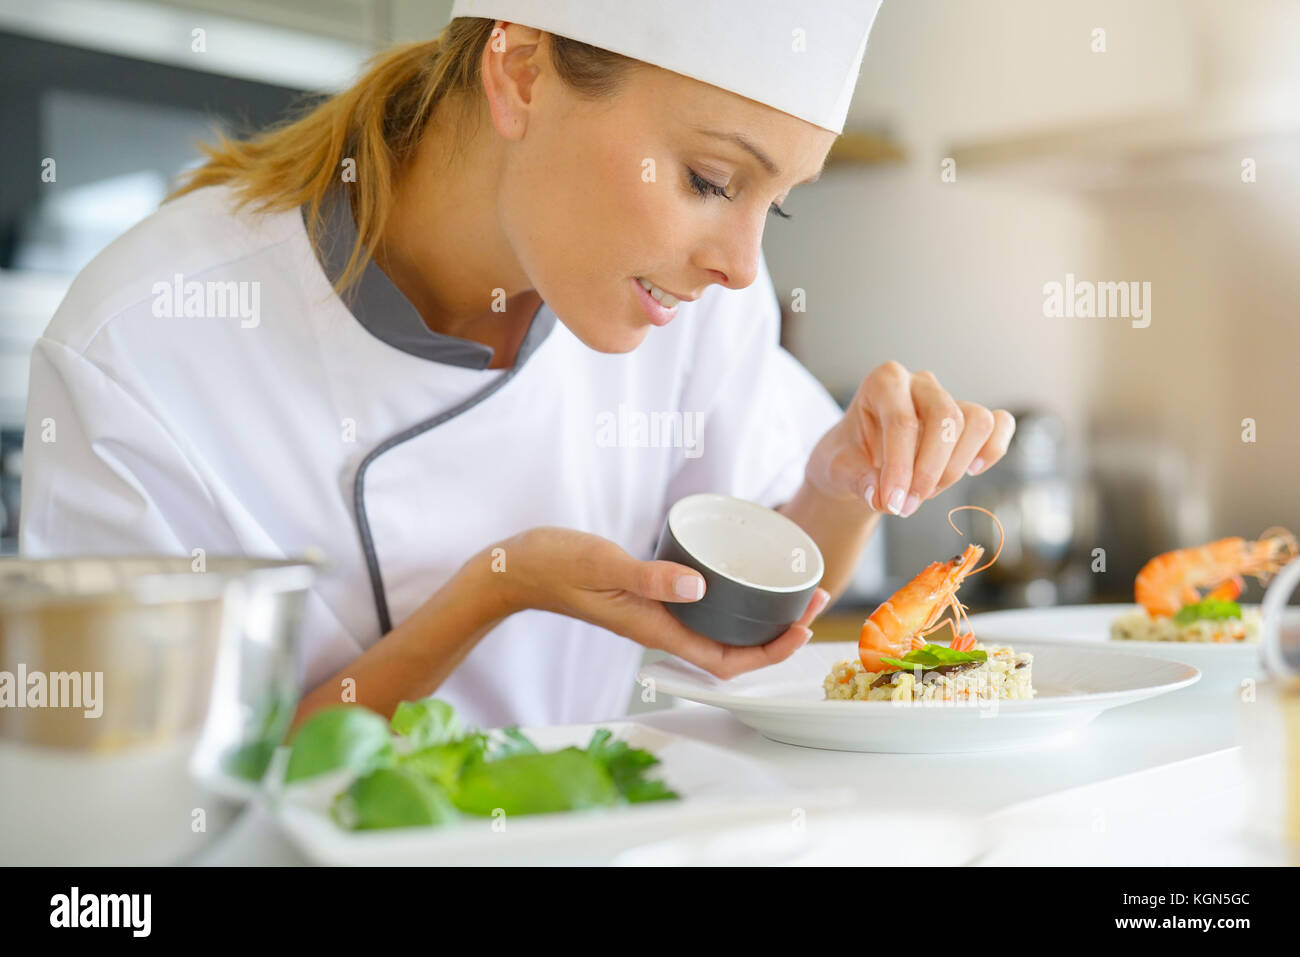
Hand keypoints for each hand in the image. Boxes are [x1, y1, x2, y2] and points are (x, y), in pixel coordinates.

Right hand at [495, 526, 830, 678]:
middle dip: (780, 630)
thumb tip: (699, 587)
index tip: (801, 626)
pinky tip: (743, 568)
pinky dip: (732, 592)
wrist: (519, 567)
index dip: (770, 652)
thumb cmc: (555, 567)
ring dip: (761, 612)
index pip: (726, 661)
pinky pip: (704, 602)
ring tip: (792, 584)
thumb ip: (648, 577)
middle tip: (814, 595)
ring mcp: (658, 611)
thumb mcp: (603, 566)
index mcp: (656, 629)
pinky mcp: (652, 592)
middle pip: (734, 647)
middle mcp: (663, 626)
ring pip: (722, 626)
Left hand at [804, 361, 1014, 516]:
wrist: (857, 463)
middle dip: (930, 470)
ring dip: (955, 467)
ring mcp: (948, 398)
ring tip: (925, 492)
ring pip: (976, 422)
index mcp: (884, 382)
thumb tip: (882, 496)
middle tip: (908, 504)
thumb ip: (858, 480)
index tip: (893, 503)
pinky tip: (972, 470)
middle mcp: (920, 383)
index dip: (900, 467)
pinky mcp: (968, 419)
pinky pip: (999, 424)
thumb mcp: (838, 469)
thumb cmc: (848, 458)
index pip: (902, 420)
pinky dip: (993, 449)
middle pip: (946, 417)